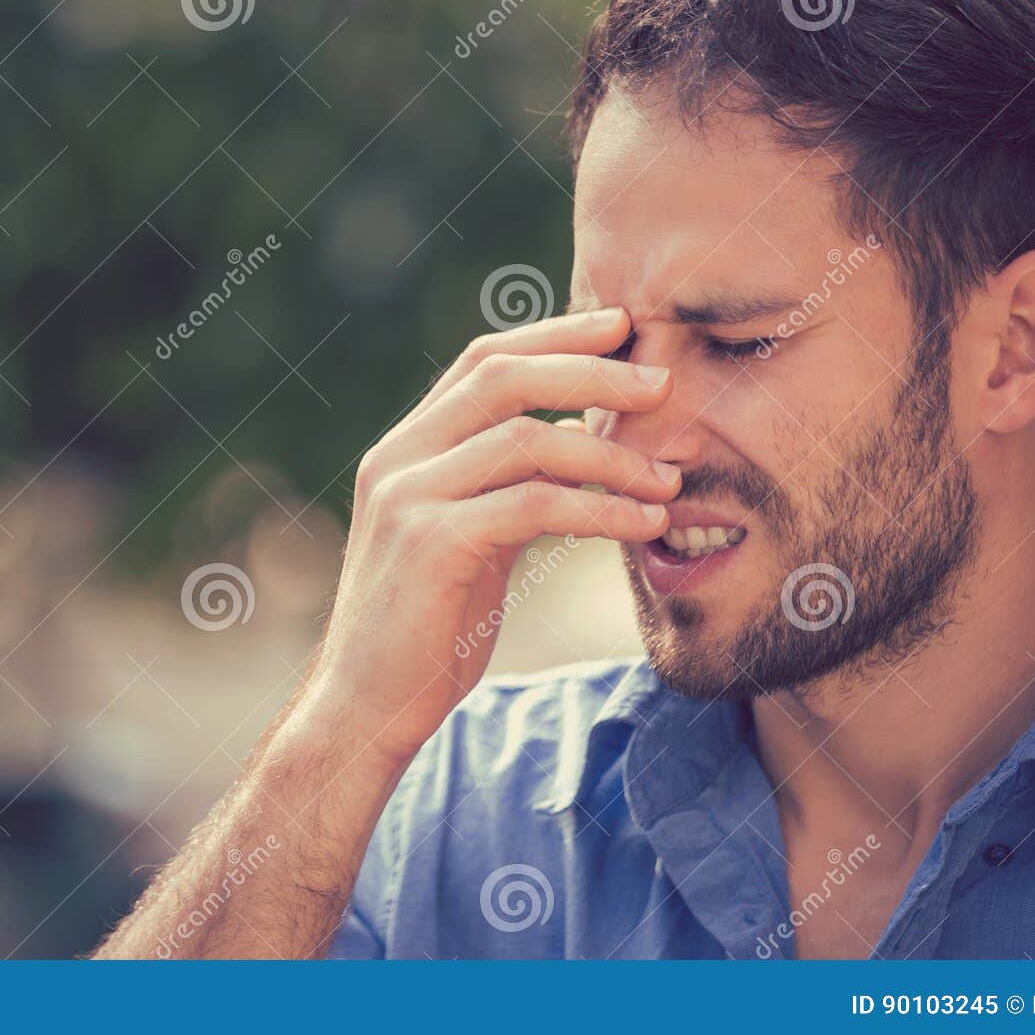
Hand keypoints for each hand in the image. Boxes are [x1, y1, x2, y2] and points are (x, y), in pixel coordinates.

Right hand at [299, 307, 677, 765]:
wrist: (365, 706)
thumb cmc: (424, 630)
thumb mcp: (468, 541)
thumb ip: (505, 488)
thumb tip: (579, 445)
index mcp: (404, 449)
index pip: (483, 362)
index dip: (555, 336)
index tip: (622, 328)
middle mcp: (398, 458)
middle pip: (504, 377)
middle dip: (591, 371)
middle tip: (664, 382)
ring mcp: (408, 498)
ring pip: (526, 439)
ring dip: (611, 454)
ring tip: (669, 478)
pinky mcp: (431, 544)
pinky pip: (532, 505)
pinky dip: (599, 508)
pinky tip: (643, 523)